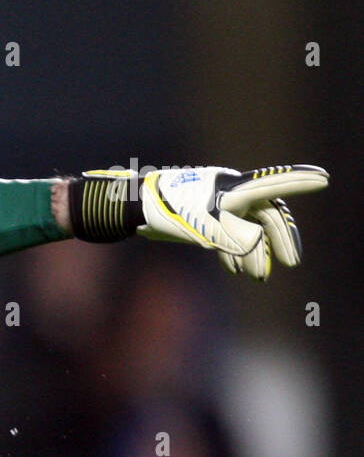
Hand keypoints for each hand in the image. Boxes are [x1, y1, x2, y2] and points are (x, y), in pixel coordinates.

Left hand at [140, 165, 327, 279]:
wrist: (134, 208)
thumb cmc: (164, 212)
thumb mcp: (199, 227)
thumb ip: (229, 236)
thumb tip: (254, 247)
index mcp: (229, 188)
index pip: (270, 184)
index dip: (298, 181)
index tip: (323, 178)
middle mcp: (228, 193)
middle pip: (265, 214)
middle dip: (280, 239)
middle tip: (291, 262)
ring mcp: (218, 205)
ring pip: (248, 228)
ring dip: (255, 253)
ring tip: (256, 277)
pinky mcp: (205, 217)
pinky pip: (229, 235)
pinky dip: (234, 252)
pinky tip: (236, 271)